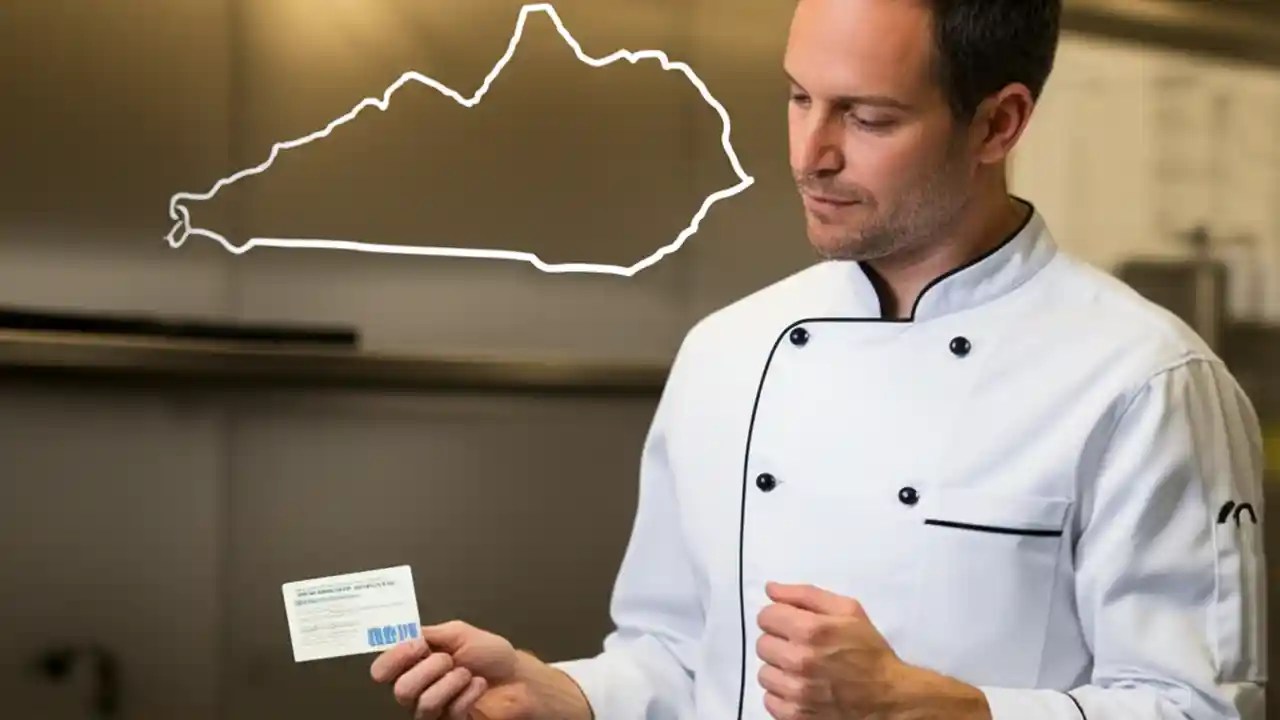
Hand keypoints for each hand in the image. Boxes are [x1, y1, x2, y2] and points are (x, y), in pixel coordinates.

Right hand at [371, 620, 517, 719]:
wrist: (518, 678)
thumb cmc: (491, 655)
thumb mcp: (459, 633)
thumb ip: (429, 633)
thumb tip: (403, 633)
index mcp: (415, 664)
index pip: (382, 669)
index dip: (395, 658)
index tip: (419, 646)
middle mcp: (418, 690)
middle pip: (401, 690)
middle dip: (430, 670)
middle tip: (451, 661)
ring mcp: (433, 711)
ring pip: (425, 704)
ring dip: (451, 683)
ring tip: (467, 674)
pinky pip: (451, 712)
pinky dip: (469, 694)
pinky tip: (478, 685)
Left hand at [756, 583, 990, 719]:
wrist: (888, 696)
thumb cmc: (869, 650)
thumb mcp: (847, 610)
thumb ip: (806, 595)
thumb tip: (771, 589)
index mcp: (810, 630)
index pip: (766, 616)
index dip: (779, 618)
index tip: (792, 625)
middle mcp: (799, 660)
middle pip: (762, 644)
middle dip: (779, 643)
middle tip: (800, 648)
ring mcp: (796, 692)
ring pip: (764, 674)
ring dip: (779, 670)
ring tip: (802, 670)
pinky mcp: (795, 715)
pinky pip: (769, 700)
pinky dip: (782, 695)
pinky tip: (801, 689)